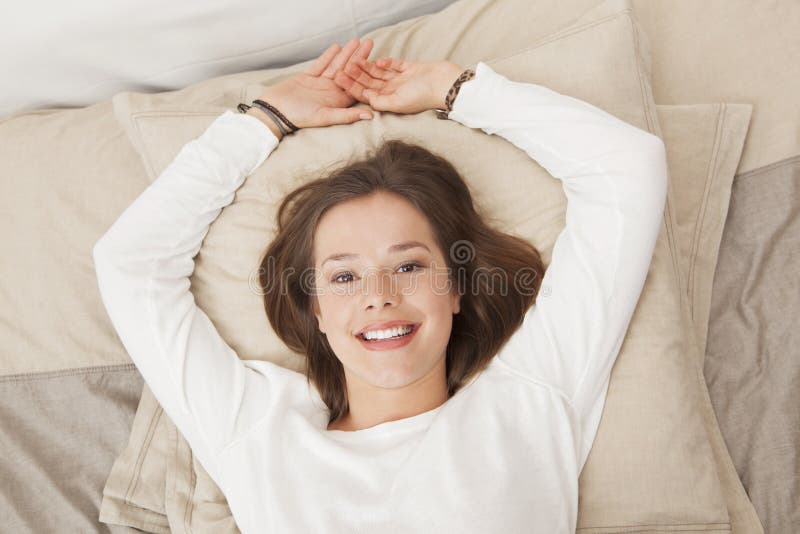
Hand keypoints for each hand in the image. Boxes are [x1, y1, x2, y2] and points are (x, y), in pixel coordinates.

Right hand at [252, 38, 375, 135]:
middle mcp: (331, 92)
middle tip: (370, 43)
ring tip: (356, 41)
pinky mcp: (308, 77)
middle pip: (348, 72)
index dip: (366, 72)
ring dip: (345, 53)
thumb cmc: (300, 117)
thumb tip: (370, 116)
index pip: (356, 84)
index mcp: (338, 101)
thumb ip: (347, 115)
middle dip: (359, 57)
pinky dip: (328, 56)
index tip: (377, 60)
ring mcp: (320, 84)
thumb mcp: (326, 117)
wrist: (276, 111)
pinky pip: (320, 64)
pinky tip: (337, 46)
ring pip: (336, 65)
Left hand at [333, 56, 464, 114]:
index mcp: (389, 101)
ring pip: (380, 73)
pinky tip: (377, 60)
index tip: (339, 78)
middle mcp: (394, 91)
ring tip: (355, 60)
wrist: (445, 84)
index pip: (366, 93)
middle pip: (371, 82)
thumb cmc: (423, 96)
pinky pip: (394, 65)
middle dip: (356, 75)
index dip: (352, 86)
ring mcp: (402, 80)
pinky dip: (386, 62)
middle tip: (343, 66)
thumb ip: (381, 102)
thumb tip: (366, 101)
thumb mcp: (399, 102)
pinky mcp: (410, 69)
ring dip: (368, 67)